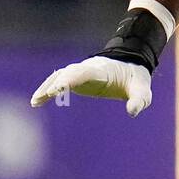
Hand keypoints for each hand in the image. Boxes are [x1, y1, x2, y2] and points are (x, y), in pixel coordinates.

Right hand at [30, 55, 152, 116]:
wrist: (130, 65)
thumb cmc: (135, 79)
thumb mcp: (142, 90)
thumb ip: (139, 100)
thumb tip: (132, 112)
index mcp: (103, 70)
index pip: (83, 73)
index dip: (70, 80)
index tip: (57, 89)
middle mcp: (88, 68)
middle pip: (68, 73)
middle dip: (56, 84)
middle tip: (44, 96)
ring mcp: (80, 72)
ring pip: (60, 76)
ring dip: (47, 87)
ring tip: (35, 101)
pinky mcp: (77, 77)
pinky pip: (58, 80)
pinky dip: (48, 88)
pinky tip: (37, 101)